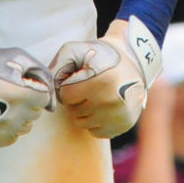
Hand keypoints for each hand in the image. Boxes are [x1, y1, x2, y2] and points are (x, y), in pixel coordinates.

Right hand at [0, 31, 53, 147]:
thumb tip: (50, 92)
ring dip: (19, 116)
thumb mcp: (15, 57)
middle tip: (10, 91)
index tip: (23, 84)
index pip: (44, 99)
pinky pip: (10, 138)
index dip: (35, 89)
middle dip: (28, 102)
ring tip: (2, 103)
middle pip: (35, 114)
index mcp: (20, 97)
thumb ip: (39, 72)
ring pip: (24, 128)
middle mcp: (11, 118)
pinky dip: (7, 128)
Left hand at [50, 17, 161, 138]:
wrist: (134, 61)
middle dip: (77, 100)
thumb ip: (58, 65)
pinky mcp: (123, 125)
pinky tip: (104, 106)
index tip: (80, 79)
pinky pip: (95, 131)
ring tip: (97, 95)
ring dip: (85, 111)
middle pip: (74, 112)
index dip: (69, 86)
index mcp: (101, 82)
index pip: (66, 96)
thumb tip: (49, 90)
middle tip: (89, 87)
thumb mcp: (77, 50)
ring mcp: (119, 116)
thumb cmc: (101, 55)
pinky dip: (96, 121)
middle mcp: (112, 102)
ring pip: (83, 123)